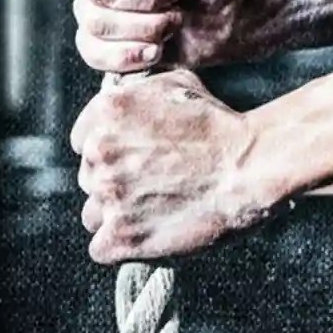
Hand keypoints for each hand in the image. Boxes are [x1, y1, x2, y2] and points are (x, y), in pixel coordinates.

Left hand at [70, 69, 281, 262]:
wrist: (250, 165)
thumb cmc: (219, 123)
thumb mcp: (174, 84)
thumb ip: (134, 92)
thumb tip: (120, 96)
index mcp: (105, 114)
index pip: (82, 142)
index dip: (107, 153)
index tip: (131, 160)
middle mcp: (99, 152)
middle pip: (89, 178)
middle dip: (114, 184)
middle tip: (150, 187)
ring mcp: (109, 195)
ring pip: (92, 214)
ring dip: (114, 216)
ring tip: (150, 214)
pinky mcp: (121, 235)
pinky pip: (100, 248)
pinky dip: (119, 247)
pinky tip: (144, 238)